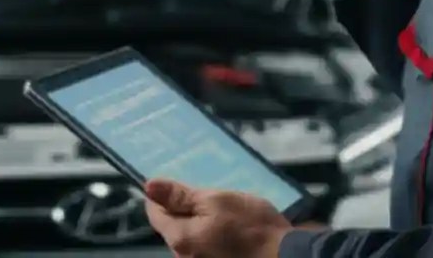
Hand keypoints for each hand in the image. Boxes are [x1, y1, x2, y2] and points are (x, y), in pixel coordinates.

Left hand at [144, 178, 293, 257]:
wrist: (284, 256)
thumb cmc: (251, 226)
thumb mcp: (216, 201)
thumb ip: (181, 196)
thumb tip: (148, 186)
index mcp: (179, 238)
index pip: (155, 212)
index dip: (162, 195)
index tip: (179, 182)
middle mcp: (183, 257)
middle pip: (172, 226)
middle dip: (184, 208)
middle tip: (208, 193)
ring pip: (190, 236)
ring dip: (200, 221)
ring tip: (222, 207)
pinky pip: (204, 245)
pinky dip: (211, 232)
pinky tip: (230, 224)